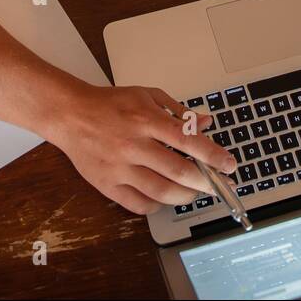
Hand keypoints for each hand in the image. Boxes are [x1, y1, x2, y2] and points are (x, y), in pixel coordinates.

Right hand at [42, 82, 236, 215]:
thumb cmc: (110, 104)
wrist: (70, 115)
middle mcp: (134, 145)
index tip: (229, 165)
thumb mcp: (148, 96)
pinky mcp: (107, 184)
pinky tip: (164, 197)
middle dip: (206, 182)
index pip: (189, 142)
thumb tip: (206, 123)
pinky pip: (139, 204)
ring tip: (194, 192)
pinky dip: (157, 205)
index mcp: (146, 120)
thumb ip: (179, 111)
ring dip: (185, 196)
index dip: (214, 156)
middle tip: (219, 184)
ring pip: (162, 192)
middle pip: (179, 172)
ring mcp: (119, 168)